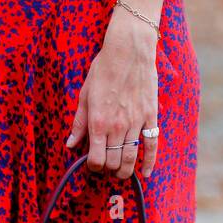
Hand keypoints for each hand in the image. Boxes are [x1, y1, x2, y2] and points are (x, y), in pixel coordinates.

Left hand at [65, 8, 158, 179]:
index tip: (91, 164)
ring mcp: (136, 122)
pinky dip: (150, 162)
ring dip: (125, 171)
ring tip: (120, 172)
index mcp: (98, 121)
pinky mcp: (150, 116)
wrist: (129, 49)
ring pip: (131, 158)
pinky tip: (146, 173)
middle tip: (105, 167)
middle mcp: (116, 126)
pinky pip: (152, 145)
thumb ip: (79, 122)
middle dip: (108, 170)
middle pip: (113, 162)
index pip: (95, 159)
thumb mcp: (85, 94)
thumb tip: (70, 144)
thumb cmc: (104, 69)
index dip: (92, 167)